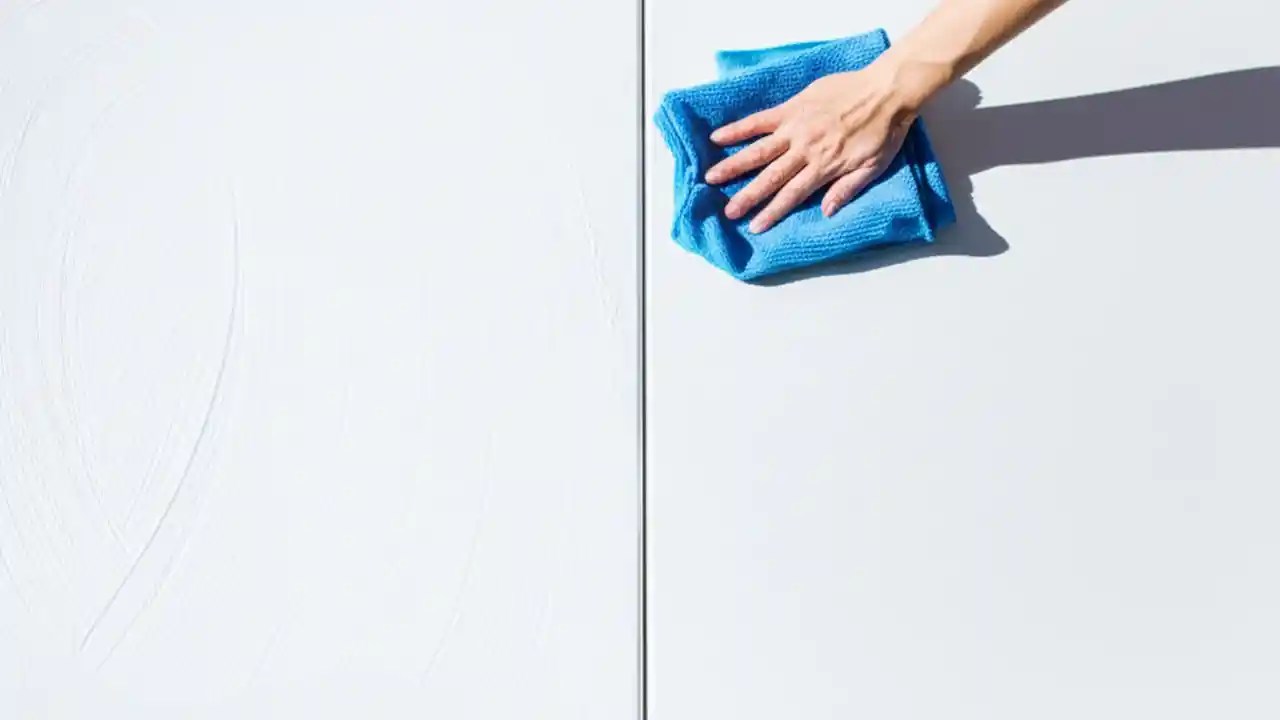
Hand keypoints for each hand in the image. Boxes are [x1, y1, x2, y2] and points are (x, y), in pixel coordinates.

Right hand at [704, 63, 920, 232]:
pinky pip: (761, 119)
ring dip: (734, 165)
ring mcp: (796, 127)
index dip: (772, 212)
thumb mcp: (874, 168)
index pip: (792, 195)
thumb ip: (847, 189)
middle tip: (728, 211)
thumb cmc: (884, 131)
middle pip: (770, 177)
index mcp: (824, 167)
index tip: (754, 226)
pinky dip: (739, 128)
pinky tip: (718, 136)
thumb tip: (826, 212)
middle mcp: (805, 150)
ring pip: (759, 150)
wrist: (887, 91)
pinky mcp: (792, 107)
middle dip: (747, 196)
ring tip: (712, 177)